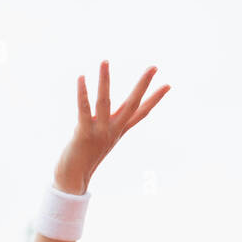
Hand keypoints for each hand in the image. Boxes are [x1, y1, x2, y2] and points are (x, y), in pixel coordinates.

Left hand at [54, 61, 170, 193]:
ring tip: (105, 61)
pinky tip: (81, 78)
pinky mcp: (83, 134)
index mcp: (119, 131)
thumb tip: (103, 108)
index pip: (141, 113)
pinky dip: (82, 93)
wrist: (72, 180)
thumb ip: (103, 122)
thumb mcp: (98, 138)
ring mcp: (99, 132)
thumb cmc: (83, 158)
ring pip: (104, 102)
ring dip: (104, 80)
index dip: (155, 99)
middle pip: (132, 104)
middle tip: (154, 67)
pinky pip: (83, 109)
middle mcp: (113, 130)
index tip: (168, 85)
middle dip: (143, 85)